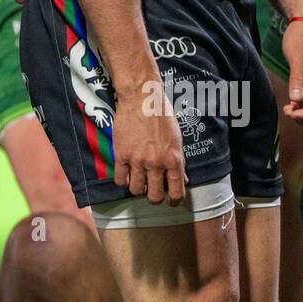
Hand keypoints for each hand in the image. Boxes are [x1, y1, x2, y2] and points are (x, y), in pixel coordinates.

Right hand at [114, 83, 185, 203]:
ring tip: (139, 181)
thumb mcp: (178, 140)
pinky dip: (123, 180)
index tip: (172, 201)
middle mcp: (156, 164)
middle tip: (153, 192)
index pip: (177, 192)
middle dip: (155, 198)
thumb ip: (179, 162)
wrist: (142, 100)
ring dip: (138, 189)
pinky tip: (127, 174)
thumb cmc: (163, 117)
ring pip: (136, 190)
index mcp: (174, 160)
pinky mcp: (121, 155)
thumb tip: (183, 180)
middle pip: (154, 197)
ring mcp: (137, 160)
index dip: (175, 201)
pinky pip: (119, 179)